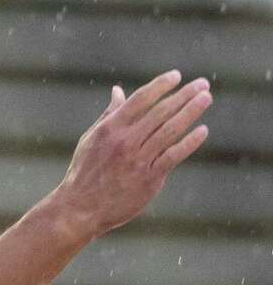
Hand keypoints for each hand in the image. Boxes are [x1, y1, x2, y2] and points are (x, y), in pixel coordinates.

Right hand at [54, 70, 211, 237]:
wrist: (80, 209)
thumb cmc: (85, 172)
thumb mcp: (91, 139)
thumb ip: (109, 115)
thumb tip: (117, 91)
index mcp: (110, 129)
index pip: (140, 99)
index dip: (160, 85)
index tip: (176, 76)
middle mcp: (125, 142)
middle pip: (160, 111)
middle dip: (184, 94)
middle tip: (202, 83)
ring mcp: (137, 160)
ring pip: (170, 130)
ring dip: (191, 111)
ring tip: (205, 98)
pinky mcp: (148, 178)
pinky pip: (173, 155)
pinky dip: (189, 142)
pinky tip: (202, 130)